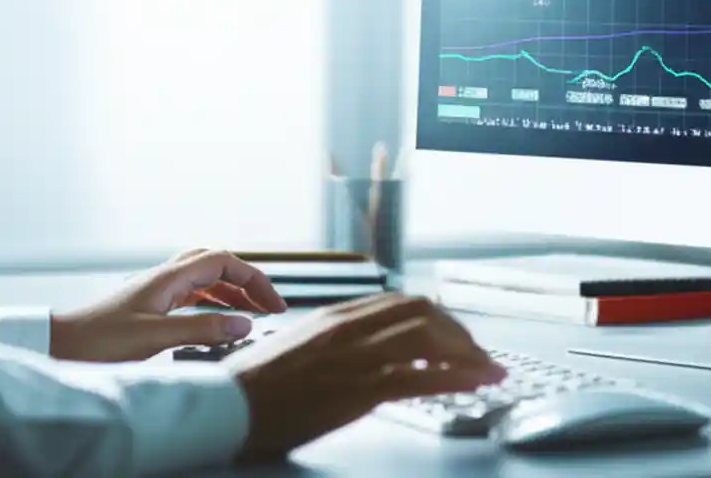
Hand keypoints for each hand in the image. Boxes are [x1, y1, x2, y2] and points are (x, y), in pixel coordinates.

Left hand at [49, 248, 287, 361]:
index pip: (224, 262)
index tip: (273, 304)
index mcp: (169, 277)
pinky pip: (193, 294)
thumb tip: (244, 324)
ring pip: (206, 279)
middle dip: (247, 281)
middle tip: (268, 306)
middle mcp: (166, 277)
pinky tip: (218, 319)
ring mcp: (158, 290)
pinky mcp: (151, 305)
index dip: (253, 279)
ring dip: (232, 291)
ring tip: (252, 313)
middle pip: (218, 264)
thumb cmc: (98, 340)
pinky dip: (214, 301)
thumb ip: (202, 330)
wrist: (59, 344)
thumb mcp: (154, 337)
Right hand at [227, 292, 505, 460]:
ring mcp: (353, 357)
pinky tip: (473, 382)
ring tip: (485, 370)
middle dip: (459, 332)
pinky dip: (453, 377)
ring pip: (426, 338)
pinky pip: (416, 378)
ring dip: (465, 353)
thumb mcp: (300, 351)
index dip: (439, 319)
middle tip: (477, 355)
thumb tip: (365, 350)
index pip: (402, 303)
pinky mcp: (355, 389)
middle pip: (422, 312)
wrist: (225, 407)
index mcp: (336, 318)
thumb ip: (334, 343)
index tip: (456, 336)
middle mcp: (349, 328)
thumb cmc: (254, 388)